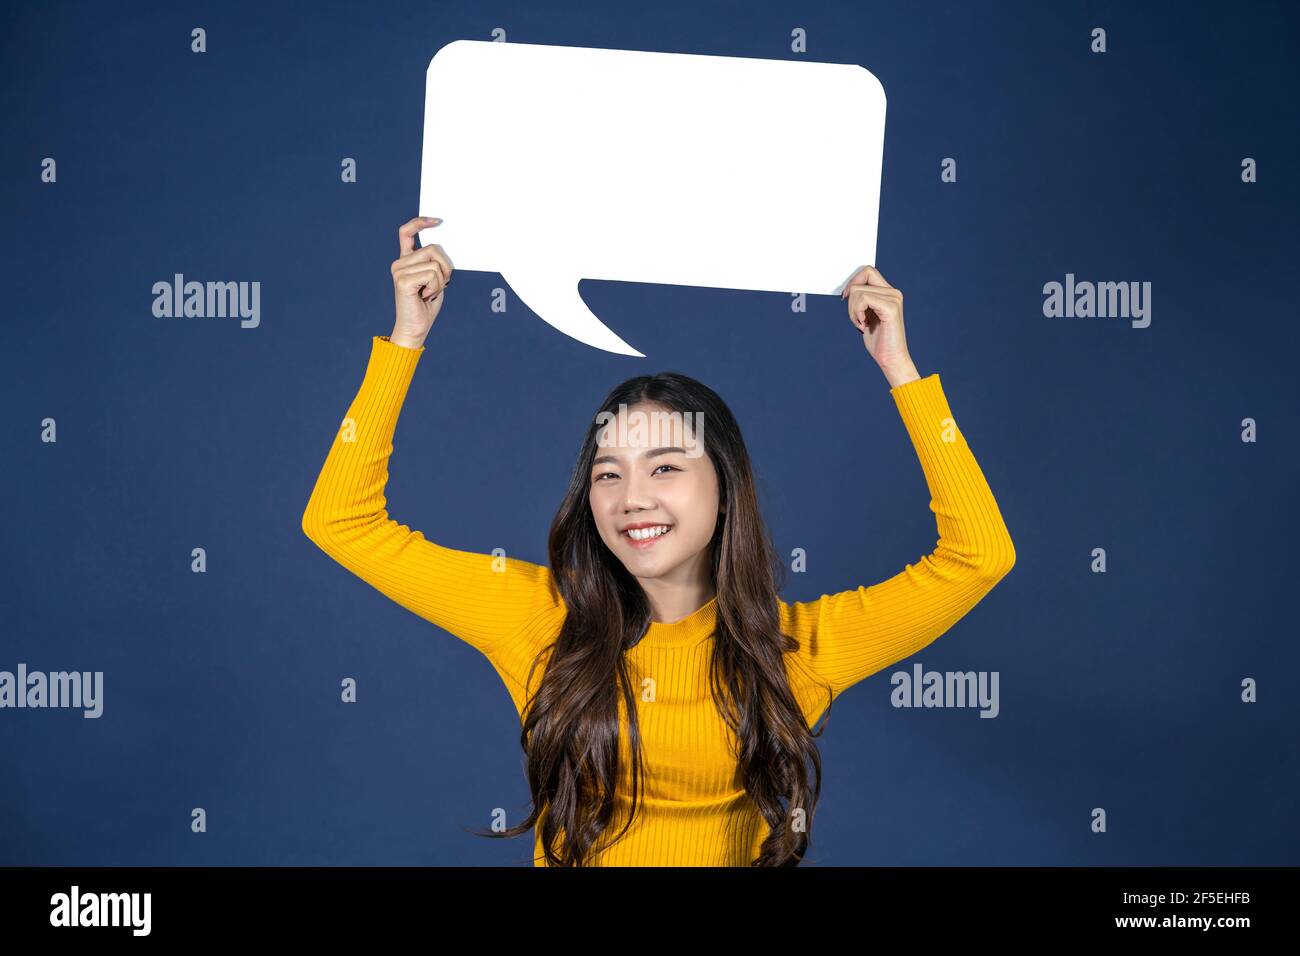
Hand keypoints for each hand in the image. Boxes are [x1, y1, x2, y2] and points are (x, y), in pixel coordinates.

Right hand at [390, 216, 453, 347]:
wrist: (415, 328)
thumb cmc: (426, 306)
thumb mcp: (435, 280)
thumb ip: (436, 263)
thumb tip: (443, 248)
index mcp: (406, 260)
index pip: (407, 232)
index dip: (421, 223)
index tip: (438, 221)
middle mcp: (399, 263)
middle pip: (433, 248)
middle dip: (446, 267)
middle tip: (440, 284)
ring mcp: (399, 270)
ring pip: (435, 263)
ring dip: (441, 280)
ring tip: (430, 292)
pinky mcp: (402, 280)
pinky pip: (432, 274)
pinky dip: (436, 287)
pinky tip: (426, 296)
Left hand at [841, 265, 917, 385]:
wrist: (891, 359)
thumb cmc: (879, 341)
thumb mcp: (866, 315)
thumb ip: (861, 300)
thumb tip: (847, 289)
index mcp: (889, 293)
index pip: (867, 271)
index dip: (853, 282)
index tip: (846, 299)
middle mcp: (894, 293)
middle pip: (862, 277)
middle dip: (850, 296)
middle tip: (855, 316)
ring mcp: (894, 299)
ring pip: (859, 290)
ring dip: (852, 310)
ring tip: (860, 324)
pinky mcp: (891, 308)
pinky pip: (863, 299)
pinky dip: (856, 313)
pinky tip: (863, 326)